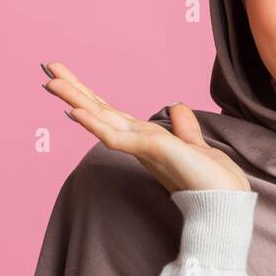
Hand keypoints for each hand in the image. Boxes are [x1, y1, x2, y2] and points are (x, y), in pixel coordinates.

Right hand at [40, 62, 251, 193]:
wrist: (225, 206)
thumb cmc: (211, 182)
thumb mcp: (196, 146)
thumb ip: (183, 127)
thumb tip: (176, 106)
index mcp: (146, 139)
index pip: (112, 113)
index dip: (90, 95)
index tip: (68, 76)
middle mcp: (138, 142)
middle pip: (100, 111)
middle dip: (75, 90)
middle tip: (49, 69)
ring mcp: (141, 148)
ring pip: (101, 120)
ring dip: (76, 100)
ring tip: (51, 82)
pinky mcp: (149, 153)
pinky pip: (115, 138)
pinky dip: (95, 124)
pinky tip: (76, 112)